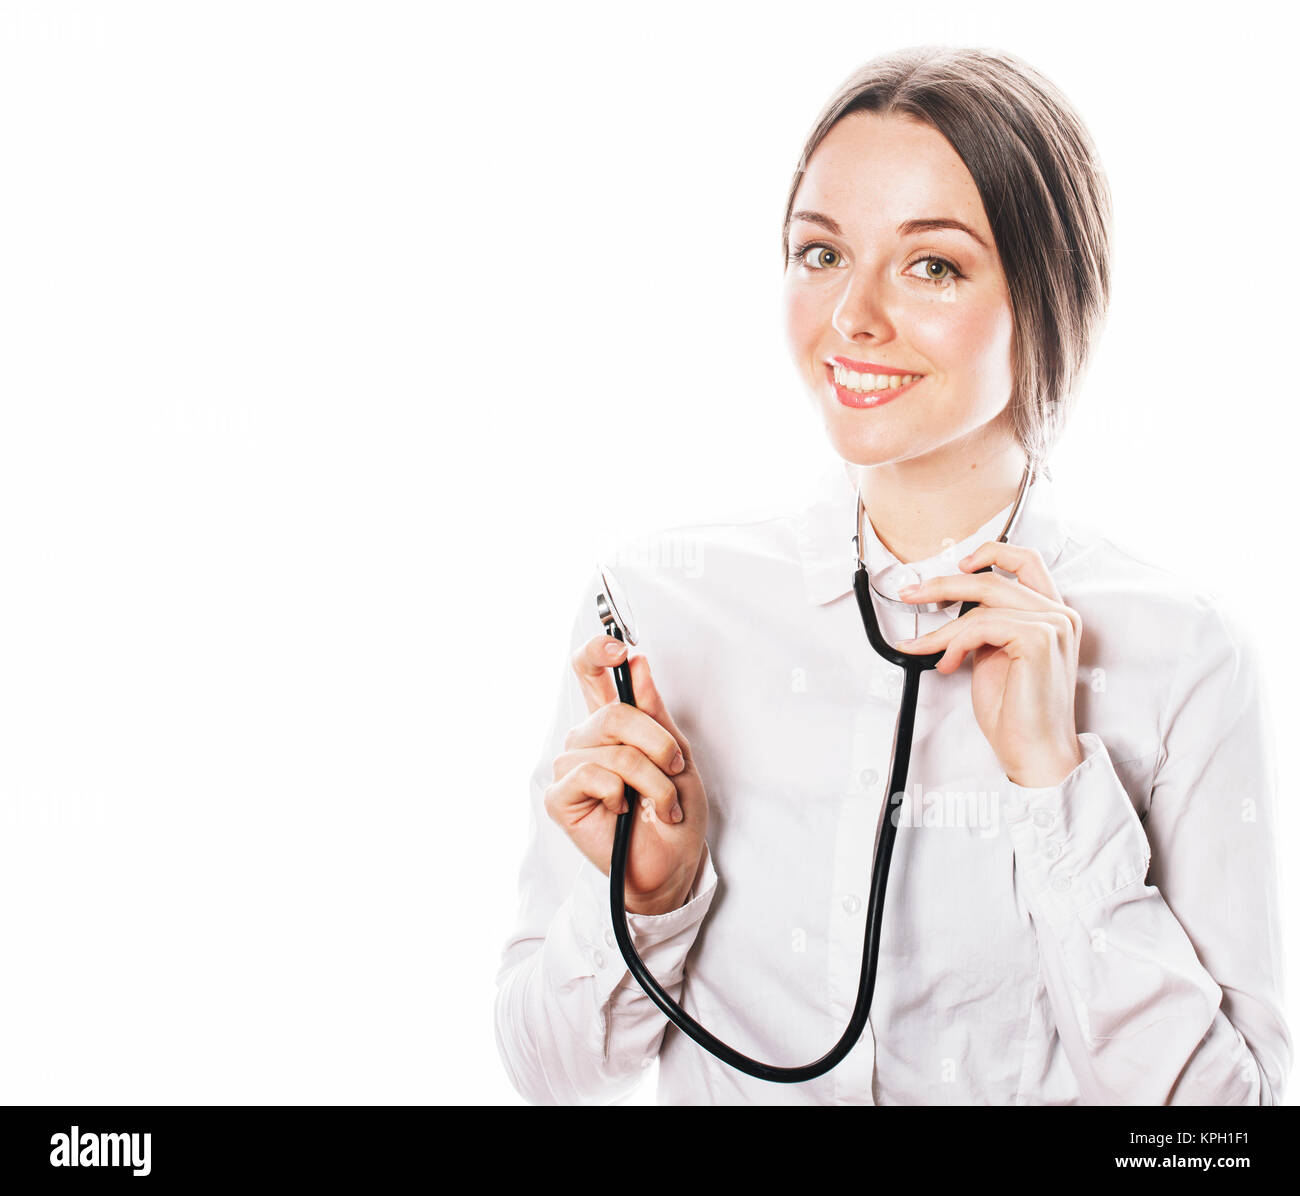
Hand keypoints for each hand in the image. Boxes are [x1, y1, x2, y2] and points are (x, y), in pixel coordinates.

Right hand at [544, 634, 707, 915]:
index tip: (620, 649)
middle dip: (657, 742)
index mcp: (610, 725)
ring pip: (612, 750)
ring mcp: (569, 769)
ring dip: (651, 780)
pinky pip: (593, 775)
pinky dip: (621, 795)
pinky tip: (622, 813)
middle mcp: (586, 741)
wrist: (671, 866)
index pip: (590, 674)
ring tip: (661, 804)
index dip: (598, 652)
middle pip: (613, 713)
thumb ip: (655, 712)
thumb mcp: (677, 755)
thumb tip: (637, 662)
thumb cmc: (675, 814)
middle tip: (674, 769)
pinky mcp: (560, 798)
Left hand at [895, 542, 1084, 786]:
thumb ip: (987, 625)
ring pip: (980, 604)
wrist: (1033, 750)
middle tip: (911, 593)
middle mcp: (1059, 615)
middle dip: (942, 584)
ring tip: (921, 646)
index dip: (991, 552)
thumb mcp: (994, 655)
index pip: (1027, 561)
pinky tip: (947, 664)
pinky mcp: (1037, 639)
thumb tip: (954, 606)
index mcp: (1054, 614)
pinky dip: (953, 643)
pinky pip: (978, 626)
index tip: (958, 564)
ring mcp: (1052, 625)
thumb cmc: (1016, 711)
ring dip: (941, 626)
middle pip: (992, 578)